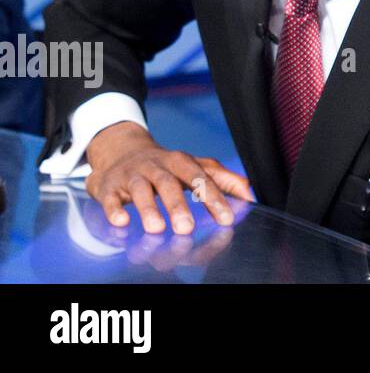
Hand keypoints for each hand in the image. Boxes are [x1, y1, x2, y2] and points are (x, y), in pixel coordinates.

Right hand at [85, 121, 254, 233]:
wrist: (121, 151)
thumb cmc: (166, 166)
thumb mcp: (194, 167)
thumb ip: (222, 178)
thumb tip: (250, 194)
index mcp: (181, 162)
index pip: (200, 178)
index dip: (213, 197)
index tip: (226, 218)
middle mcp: (157, 166)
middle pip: (169, 183)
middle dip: (178, 205)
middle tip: (187, 228)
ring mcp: (132, 175)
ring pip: (141, 190)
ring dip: (148, 208)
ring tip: (156, 229)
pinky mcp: (110, 186)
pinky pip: (110, 197)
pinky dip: (114, 209)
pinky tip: (121, 222)